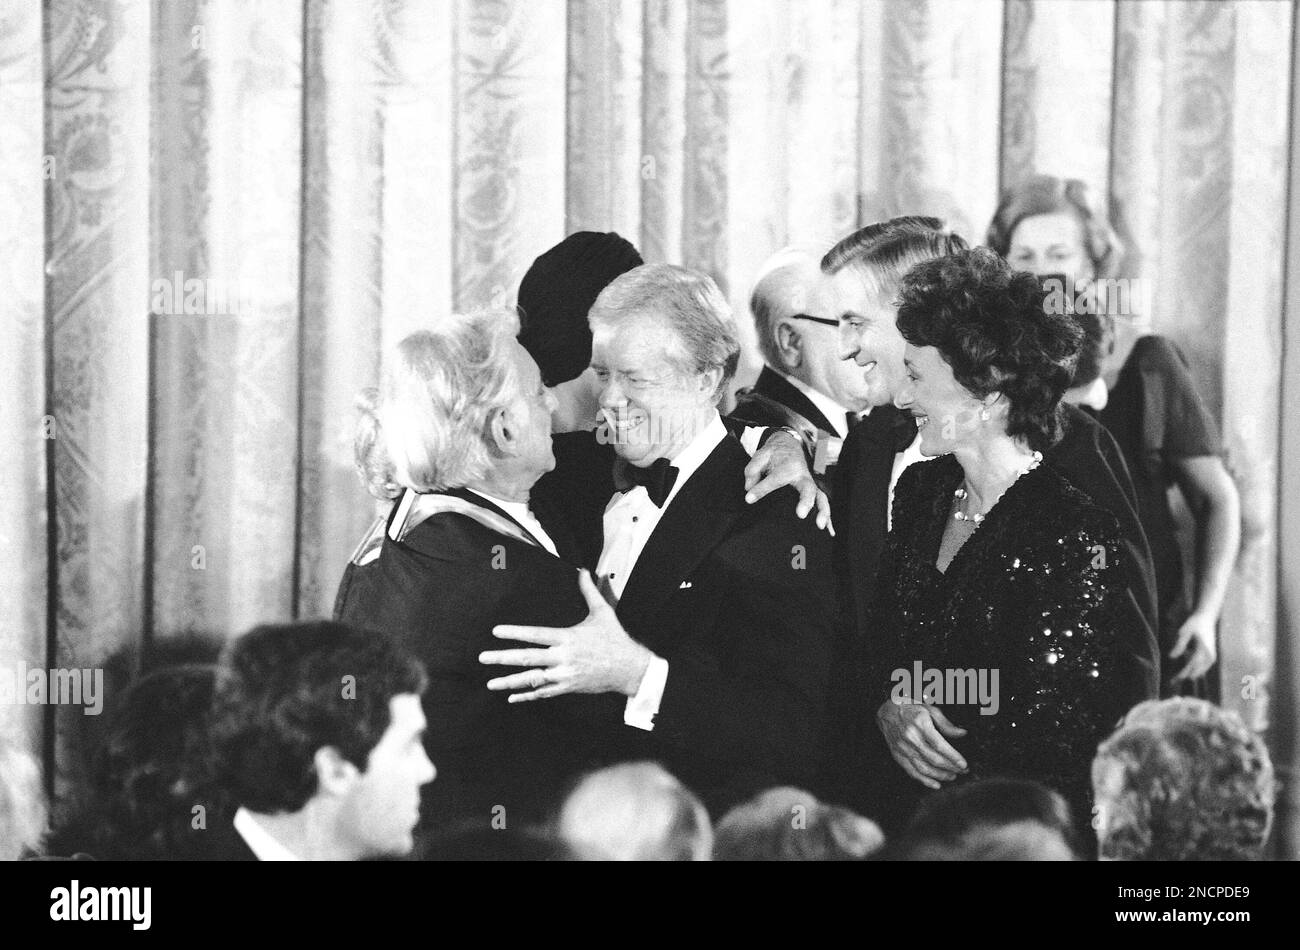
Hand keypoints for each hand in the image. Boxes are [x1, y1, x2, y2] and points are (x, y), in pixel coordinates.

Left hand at [480, 570, 653, 701]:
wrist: (630, 668)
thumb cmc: (615, 639)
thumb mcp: (603, 612)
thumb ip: (589, 591)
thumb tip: (584, 571)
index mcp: (568, 637)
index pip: (535, 634)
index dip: (515, 633)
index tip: (496, 632)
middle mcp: (563, 657)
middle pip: (527, 658)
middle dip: (502, 658)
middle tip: (483, 657)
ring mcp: (565, 675)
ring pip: (532, 679)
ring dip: (509, 681)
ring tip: (490, 683)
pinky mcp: (568, 687)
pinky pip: (544, 692)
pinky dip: (527, 695)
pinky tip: (512, 696)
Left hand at [743, 430, 832, 533]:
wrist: (789, 445)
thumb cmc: (774, 454)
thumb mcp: (760, 455)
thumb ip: (753, 470)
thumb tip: (749, 488)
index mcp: (788, 466)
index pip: (775, 479)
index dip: (761, 489)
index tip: (749, 499)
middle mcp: (803, 475)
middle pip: (808, 488)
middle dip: (806, 501)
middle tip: (801, 515)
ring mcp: (810, 483)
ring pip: (821, 497)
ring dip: (823, 511)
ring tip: (820, 526)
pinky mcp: (813, 490)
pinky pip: (822, 504)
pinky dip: (828, 517)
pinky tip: (830, 532)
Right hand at [875, 698, 967, 789]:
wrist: (886, 711)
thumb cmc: (910, 708)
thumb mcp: (930, 710)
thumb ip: (946, 723)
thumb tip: (962, 733)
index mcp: (920, 724)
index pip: (939, 745)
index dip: (953, 757)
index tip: (963, 764)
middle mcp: (910, 737)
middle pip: (933, 759)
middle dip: (951, 768)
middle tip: (962, 771)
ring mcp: (902, 748)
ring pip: (924, 768)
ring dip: (940, 776)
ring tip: (952, 776)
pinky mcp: (897, 755)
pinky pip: (912, 771)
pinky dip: (925, 781)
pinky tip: (936, 784)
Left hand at [1169, 612, 1217, 682]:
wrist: (1207, 618)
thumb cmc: (1194, 623)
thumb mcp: (1184, 632)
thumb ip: (1179, 644)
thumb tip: (1171, 657)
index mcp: (1203, 649)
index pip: (1192, 665)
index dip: (1183, 673)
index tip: (1174, 679)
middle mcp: (1210, 655)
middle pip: (1196, 671)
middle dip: (1184, 676)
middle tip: (1171, 682)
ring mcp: (1211, 657)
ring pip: (1199, 671)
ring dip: (1188, 674)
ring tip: (1174, 679)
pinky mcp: (1210, 656)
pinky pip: (1201, 667)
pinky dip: (1192, 669)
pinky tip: (1183, 670)